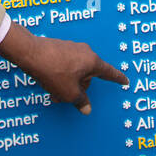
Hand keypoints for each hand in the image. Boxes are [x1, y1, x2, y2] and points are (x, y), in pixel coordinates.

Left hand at [0, 23, 127, 113]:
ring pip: (75, 71)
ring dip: (67, 83)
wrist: (30, 53)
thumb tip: (86, 108)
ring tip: (52, 91)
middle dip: (78, 88)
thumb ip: (80, 101)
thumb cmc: (53, 71)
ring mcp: (72, 48)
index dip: (118, 79)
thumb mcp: (69, 92)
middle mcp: (85, 52)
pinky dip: (60, 75)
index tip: (125, 81)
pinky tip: (48, 81)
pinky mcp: (59, 47)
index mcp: (92, 62)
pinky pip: (65, 65)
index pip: (109, 72)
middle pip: (88, 75)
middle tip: (64, 97)